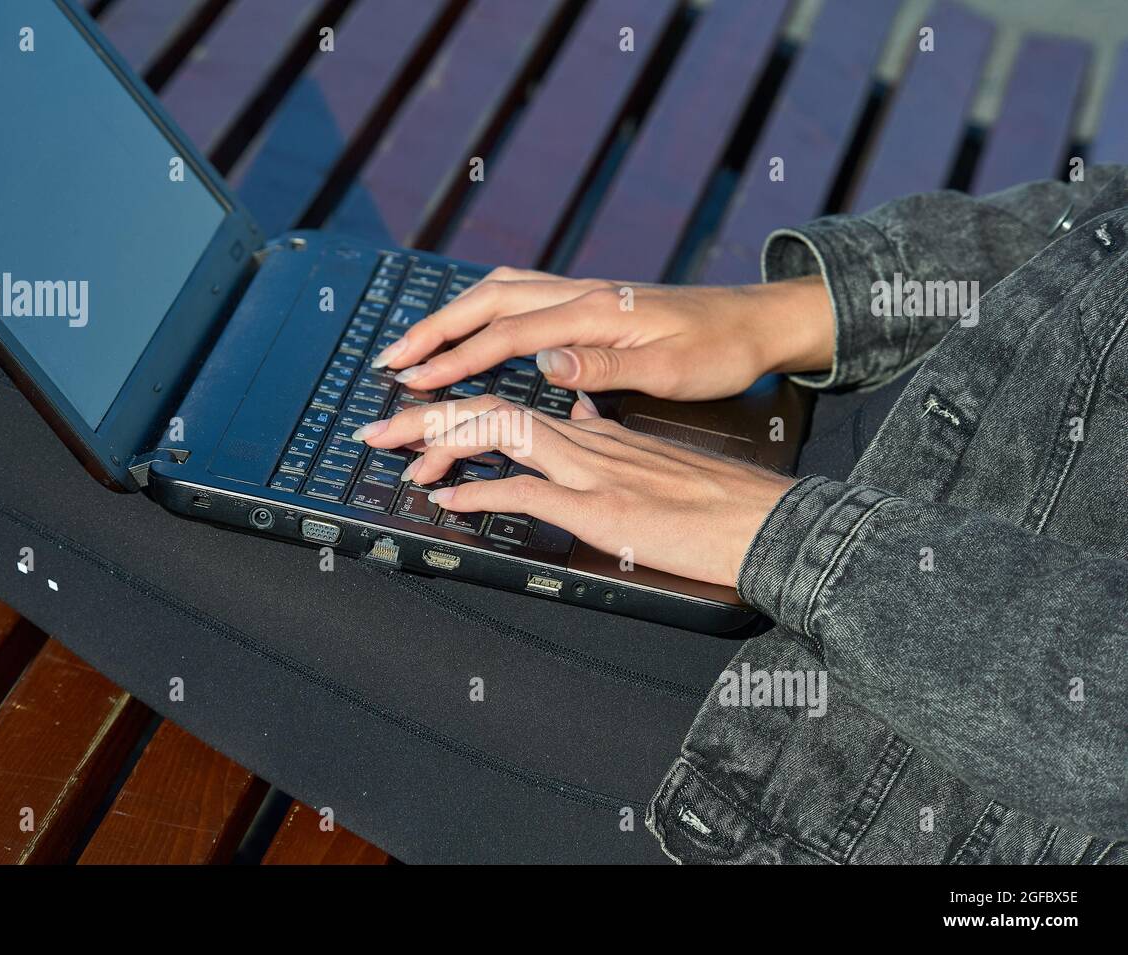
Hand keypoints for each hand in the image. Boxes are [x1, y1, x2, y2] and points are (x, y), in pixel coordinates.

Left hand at [357, 395, 797, 588]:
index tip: (419, 420)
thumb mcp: (654, 459)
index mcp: (598, 431)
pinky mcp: (602, 508)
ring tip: (399, 461)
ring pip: (501, 433)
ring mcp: (594, 471)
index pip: (514, 405)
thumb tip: (578, 415)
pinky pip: (527, 491)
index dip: (458, 411)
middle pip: (493, 408)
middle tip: (377, 431)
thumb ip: (611, 436)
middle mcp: (589, 441)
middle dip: (427, 416)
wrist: (768, 522)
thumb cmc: (717, 501)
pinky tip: (448, 503)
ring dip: (441, 444)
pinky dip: (479, 494)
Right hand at [372, 267, 832, 400]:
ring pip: (499, 289)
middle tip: (389, 360)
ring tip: (415, 344)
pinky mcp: (591, 299)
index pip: (505, 336)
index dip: (453, 360)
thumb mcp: (673, 369)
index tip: (412, 383)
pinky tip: (472, 321)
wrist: (757, 321)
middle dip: (433, 330)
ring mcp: (584, 292)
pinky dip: (482, 305)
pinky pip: (520, 291)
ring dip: (452, 313)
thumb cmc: (721, 351)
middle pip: (487, 301)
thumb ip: (608, 365)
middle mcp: (581, 294)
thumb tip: (546, 360)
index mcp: (594, 314)